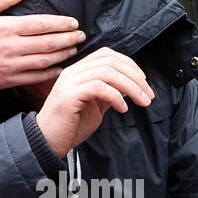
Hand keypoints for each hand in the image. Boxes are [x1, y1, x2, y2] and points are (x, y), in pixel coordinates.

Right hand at [0, 0, 84, 97]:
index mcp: (6, 27)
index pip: (41, 24)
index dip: (61, 23)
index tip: (73, 22)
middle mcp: (11, 47)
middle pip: (48, 42)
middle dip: (68, 38)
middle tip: (82, 35)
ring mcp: (10, 65)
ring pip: (45, 61)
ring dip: (63, 55)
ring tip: (75, 48)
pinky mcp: (8, 80)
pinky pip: (35, 78)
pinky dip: (50, 73)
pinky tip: (60, 68)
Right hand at [34, 48, 153, 157]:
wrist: (48, 143)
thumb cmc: (71, 126)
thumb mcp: (96, 106)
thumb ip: (109, 93)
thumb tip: (129, 86)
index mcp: (79, 71)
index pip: (107, 55)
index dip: (129, 65)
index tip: (144, 82)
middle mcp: (73, 72)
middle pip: (110, 61)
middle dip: (135, 77)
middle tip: (148, 95)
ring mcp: (70, 82)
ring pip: (107, 72)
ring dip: (130, 86)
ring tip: (141, 101)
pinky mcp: (69, 95)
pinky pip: (99, 87)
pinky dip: (116, 96)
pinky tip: (122, 108)